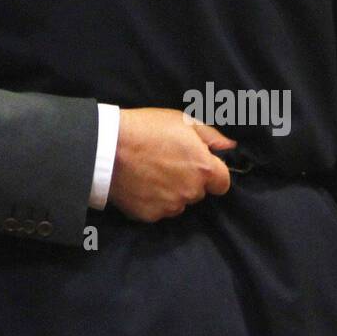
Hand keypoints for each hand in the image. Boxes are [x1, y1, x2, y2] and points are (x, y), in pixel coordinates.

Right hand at [106, 108, 234, 221]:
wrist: (107, 146)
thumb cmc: (146, 128)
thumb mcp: (181, 120)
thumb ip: (210, 136)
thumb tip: (229, 147)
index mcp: (204, 168)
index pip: (223, 183)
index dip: (211, 173)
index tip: (196, 164)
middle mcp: (191, 191)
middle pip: (198, 192)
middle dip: (188, 180)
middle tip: (166, 162)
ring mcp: (170, 206)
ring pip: (178, 202)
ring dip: (171, 192)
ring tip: (150, 172)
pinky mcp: (150, 215)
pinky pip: (158, 210)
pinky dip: (152, 200)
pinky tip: (140, 183)